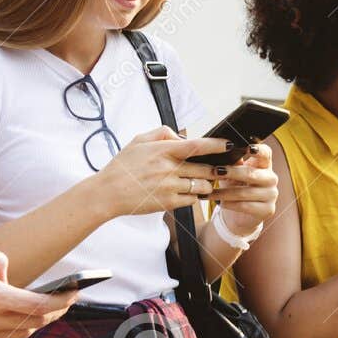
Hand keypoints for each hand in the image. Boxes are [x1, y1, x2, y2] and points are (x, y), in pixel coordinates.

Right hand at [0, 241, 79, 337]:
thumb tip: (6, 274)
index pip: (40, 306)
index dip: (63, 301)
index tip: (75, 293)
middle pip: (36, 323)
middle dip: (55, 312)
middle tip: (65, 300)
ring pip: (20, 333)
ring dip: (35, 321)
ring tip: (43, 307)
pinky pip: (2, 336)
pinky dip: (15, 326)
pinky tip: (15, 314)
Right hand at [93, 126, 237, 216]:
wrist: (108, 193)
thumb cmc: (123, 166)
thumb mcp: (138, 141)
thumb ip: (162, 133)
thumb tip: (181, 136)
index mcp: (163, 151)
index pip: (197, 146)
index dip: (216, 145)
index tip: (229, 144)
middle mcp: (169, 169)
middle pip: (205, 169)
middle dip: (216, 169)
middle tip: (220, 168)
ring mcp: (170, 188)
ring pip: (203, 186)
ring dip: (206, 184)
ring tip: (202, 181)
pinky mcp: (168, 204)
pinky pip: (192, 200)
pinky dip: (194, 196)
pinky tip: (188, 192)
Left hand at [207, 142, 277, 236]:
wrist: (240, 215)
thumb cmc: (236, 186)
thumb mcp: (232, 172)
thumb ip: (232, 162)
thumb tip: (221, 151)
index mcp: (264, 164)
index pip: (266, 153)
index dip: (259, 150)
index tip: (248, 148)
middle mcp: (271, 178)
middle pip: (251, 173)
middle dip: (231, 172)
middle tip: (215, 171)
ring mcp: (271, 195)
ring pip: (245, 192)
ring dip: (223, 192)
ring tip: (208, 192)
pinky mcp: (267, 210)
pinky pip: (245, 206)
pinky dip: (228, 204)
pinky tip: (218, 202)